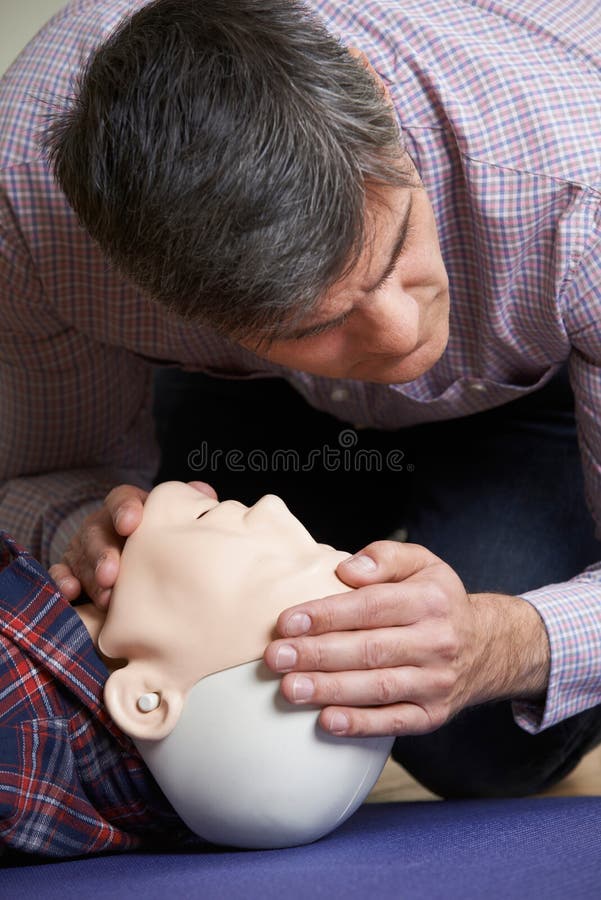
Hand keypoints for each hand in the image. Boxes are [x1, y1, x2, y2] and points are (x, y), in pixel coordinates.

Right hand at [49, 480, 216, 607]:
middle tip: (113, 574)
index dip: (125, 509)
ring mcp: (84, 547)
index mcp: (130, 508)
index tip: (131, 523)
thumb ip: (188, 508)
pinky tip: (71, 592)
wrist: (145, 568)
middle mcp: (103, 524)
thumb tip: (204, 492)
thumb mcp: (176, 524)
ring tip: (106, 598)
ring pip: (80, 556)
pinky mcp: (71, 569)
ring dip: (91, 577)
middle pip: (96, 530)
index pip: (121, 498)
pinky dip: (62, 582)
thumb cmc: (165, 544)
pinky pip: (60, 572)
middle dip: (103, 553)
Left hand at [263, 540, 549, 737]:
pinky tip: (326, 721)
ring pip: (378, 688)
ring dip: (330, 690)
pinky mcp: (433, 715)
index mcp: (429, 601)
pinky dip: (360, 724)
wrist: (489, 645)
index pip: (371, 607)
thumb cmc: (437, 600)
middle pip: (369, 650)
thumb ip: (384, 557)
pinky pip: (394, 722)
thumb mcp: (422, 563)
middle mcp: (436, 642)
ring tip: (289, 689)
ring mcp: (436, 682)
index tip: (287, 621)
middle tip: (276, 657)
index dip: (327, 615)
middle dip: (317, 655)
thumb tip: (347, 568)